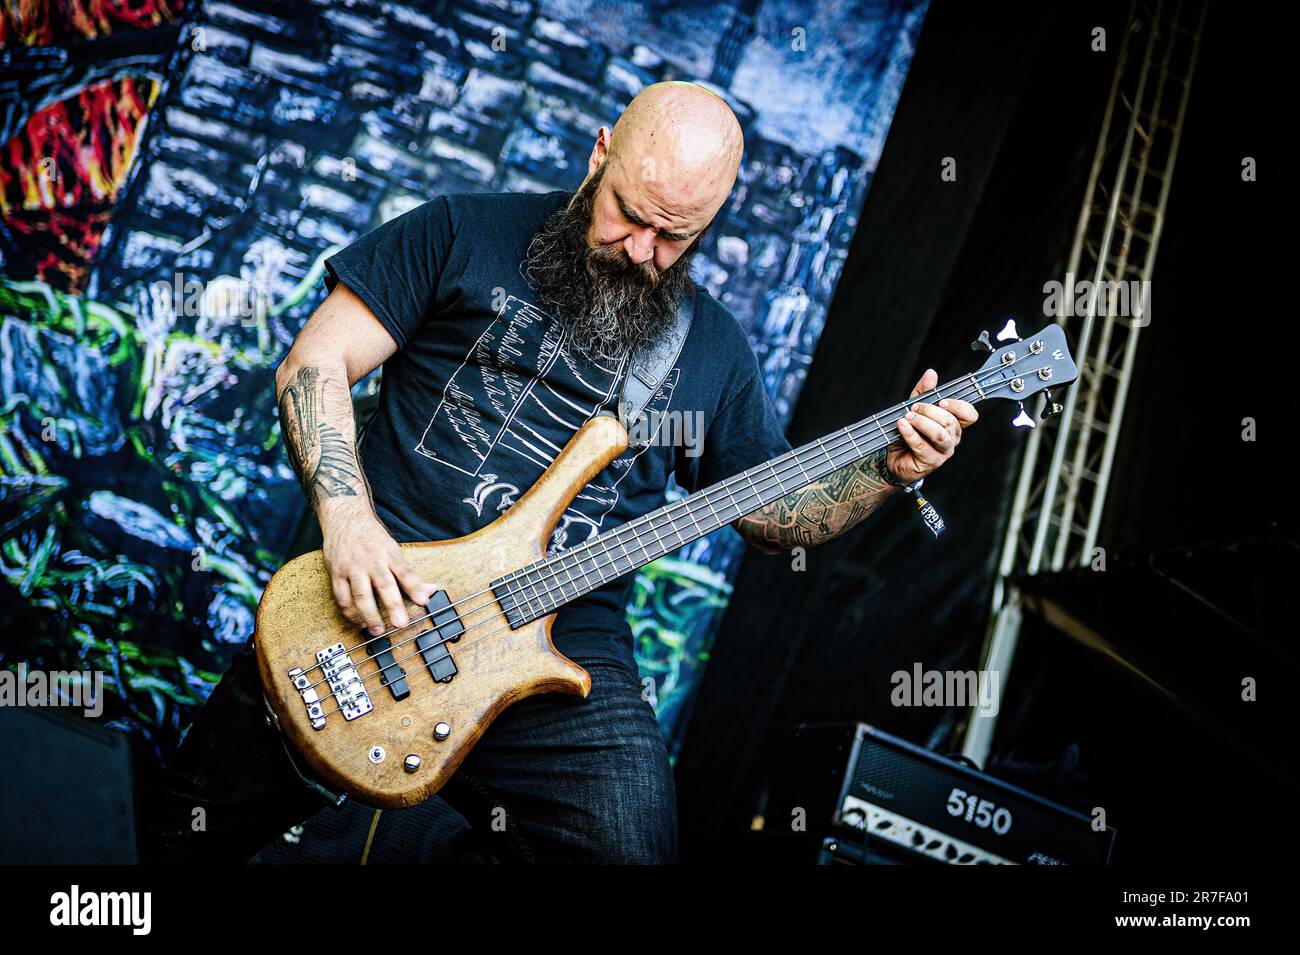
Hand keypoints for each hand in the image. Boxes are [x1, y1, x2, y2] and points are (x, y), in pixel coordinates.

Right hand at [321, 509, 439, 635]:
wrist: (345, 518)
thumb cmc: (372, 537)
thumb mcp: (393, 549)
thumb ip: (409, 573)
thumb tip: (430, 590)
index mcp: (389, 554)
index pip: (405, 572)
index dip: (415, 587)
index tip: (424, 601)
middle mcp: (372, 561)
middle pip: (384, 585)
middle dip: (393, 606)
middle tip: (400, 623)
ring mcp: (353, 568)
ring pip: (361, 595)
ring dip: (369, 615)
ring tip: (377, 630)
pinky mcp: (337, 573)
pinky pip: (342, 597)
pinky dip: (349, 612)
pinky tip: (358, 622)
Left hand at [886, 368, 978, 484]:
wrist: (892, 458)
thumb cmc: (908, 433)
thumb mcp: (915, 408)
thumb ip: (924, 392)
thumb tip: (931, 374)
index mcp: (954, 424)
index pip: (969, 414)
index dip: (959, 406)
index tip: (942, 400)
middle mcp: (952, 438)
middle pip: (950, 421)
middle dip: (930, 410)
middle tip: (914, 407)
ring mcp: (943, 452)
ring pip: (940, 435)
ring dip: (922, 422)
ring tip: (908, 416)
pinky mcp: (930, 462)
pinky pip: (922, 446)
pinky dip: (910, 433)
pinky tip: (902, 425)